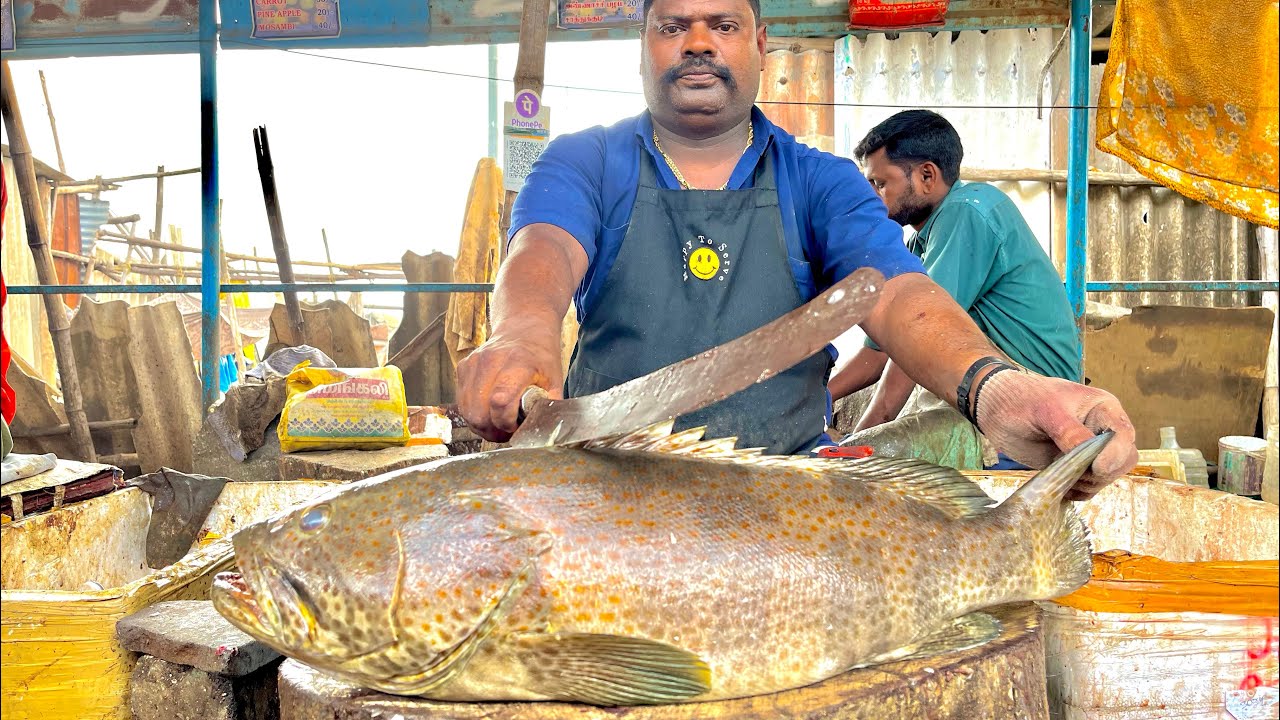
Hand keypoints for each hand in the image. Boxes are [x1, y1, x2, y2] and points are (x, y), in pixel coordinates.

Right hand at [455, 332, 563, 442]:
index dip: (507, 424)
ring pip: (466, 412)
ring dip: (482, 426)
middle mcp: (490, 361)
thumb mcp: (555, 380)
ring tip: (499, 423)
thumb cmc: (540, 356)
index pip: (500, 402)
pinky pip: (462, 403)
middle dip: (493, 431)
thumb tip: (547, 431)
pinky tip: (489, 411)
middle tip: (507, 431)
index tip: (518, 426)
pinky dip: (474, 414)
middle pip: (478, 413)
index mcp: (518, 364)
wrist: (523, 329)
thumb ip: (549, 406)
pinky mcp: (463, 367)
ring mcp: (473, 363)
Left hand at [975, 370, 1137, 500]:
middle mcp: (1102, 430)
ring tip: (1059, 471)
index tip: (1096, 468)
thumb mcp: (1044, 410)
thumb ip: (1068, 431)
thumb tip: (1092, 454)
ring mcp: (1089, 451)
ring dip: (1087, 483)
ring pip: (1107, 477)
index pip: (1123, 435)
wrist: (996, 408)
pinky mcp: (1075, 467)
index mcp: (1102, 408)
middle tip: (1072, 470)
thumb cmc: (1020, 399)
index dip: (1115, 454)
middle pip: (1122, 460)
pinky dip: (1077, 491)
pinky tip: (1059, 484)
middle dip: (1101, 472)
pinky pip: (1088, 487)